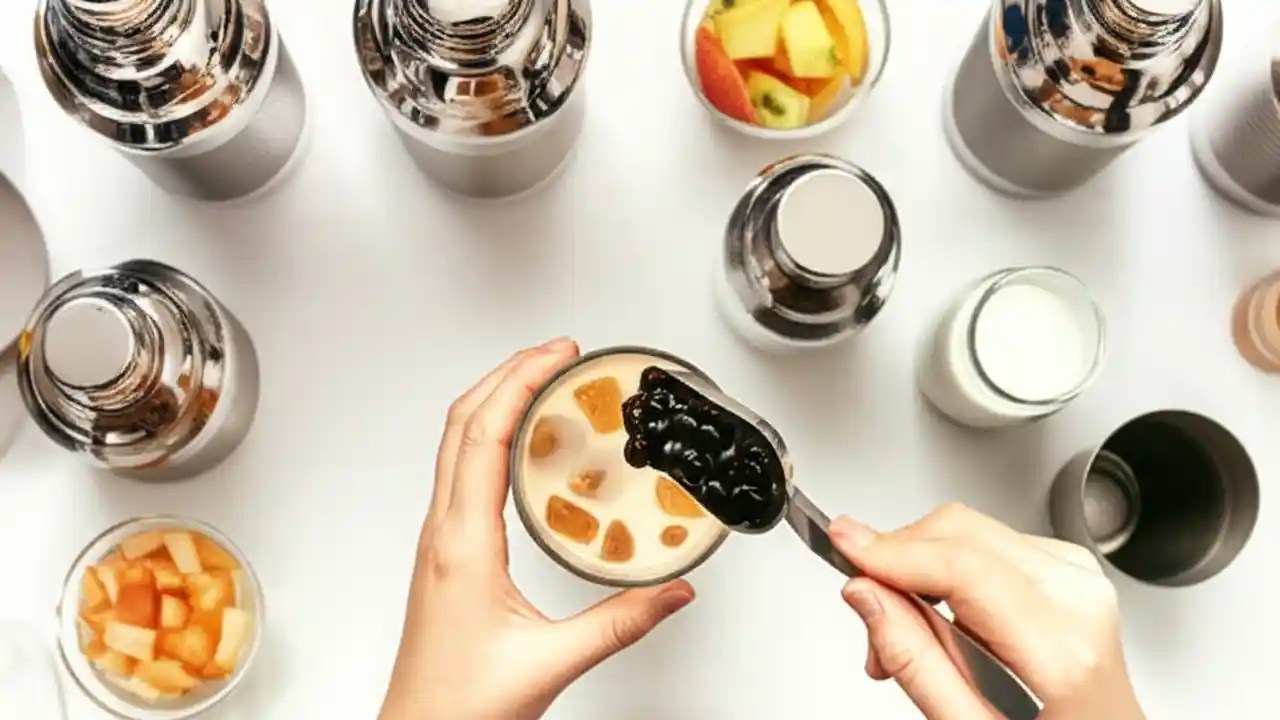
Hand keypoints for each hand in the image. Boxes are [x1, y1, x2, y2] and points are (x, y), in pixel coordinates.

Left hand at [380, 338, 696, 719]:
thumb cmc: (458, 704)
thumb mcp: (551, 662)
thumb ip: (620, 623)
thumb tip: (673, 592)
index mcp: (462, 544)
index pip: (483, 436)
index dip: (518, 382)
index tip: (556, 354)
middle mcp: (442, 532)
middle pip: (461, 423)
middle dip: (507, 373)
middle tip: (557, 352)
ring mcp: (439, 539)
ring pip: (456, 444)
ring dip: (496, 400)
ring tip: (544, 381)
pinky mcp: (447, 552)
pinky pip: (462, 472)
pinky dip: (491, 437)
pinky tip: (525, 446)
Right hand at [830, 504, 1143, 719]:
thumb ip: (913, 660)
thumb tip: (865, 594)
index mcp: (1060, 646)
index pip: (963, 567)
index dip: (893, 550)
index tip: (844, 543)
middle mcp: (1075, 595)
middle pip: (959, 533)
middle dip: (897, 565)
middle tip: (874, 626)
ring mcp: (1074, 574)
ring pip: (966, 529)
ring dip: (917, 567)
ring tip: (909, 634)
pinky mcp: (1063, 564)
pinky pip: (983, 540)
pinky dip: (945, 568)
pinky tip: (942, 616)